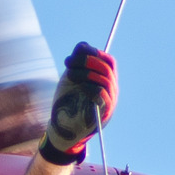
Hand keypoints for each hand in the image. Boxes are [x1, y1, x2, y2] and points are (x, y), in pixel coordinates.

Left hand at [38, 42, 118, 163]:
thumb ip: (78, 63)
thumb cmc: (67, 103)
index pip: (108, 61)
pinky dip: (90, 87)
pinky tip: (80, 88)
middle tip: (68, 62)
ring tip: (69, 76)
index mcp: (105, 80)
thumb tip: (83, 45)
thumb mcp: (71, 78)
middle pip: (107, 67)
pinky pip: (102, 94)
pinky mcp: (105, 113)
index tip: (76, 52)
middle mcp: (111, 89)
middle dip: (87, 60)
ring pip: (105, 79)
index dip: (94, 53)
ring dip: (85, 73)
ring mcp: (110, 101)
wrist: (63, 128)